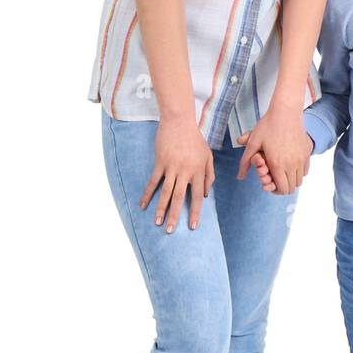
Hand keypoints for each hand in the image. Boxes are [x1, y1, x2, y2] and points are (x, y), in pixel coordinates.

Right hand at [139, 115, 213, 231]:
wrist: (179, 121)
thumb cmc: (195, 139)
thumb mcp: (208, 156)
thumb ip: (209, 175)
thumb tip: (207, 194)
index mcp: (198, 171)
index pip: (198, 196)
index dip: (195, 212)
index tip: (192, 226)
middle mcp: (185, 171)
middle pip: (180, 198)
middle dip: (174, 215)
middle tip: (170, 230)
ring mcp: (171, 167)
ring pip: (166, 192)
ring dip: (161, 209)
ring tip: (157, 223)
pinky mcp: (160, 162)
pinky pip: (153, 181)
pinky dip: (147, 194)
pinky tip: (143, 205)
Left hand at [237, 109, 311, 193]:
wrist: (286, 112)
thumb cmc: (268, 126)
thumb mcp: (253, 143)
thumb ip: (245, 162)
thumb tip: (239, 177)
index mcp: (278, 164)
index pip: (282, 189)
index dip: (275, 190)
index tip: (270, 184)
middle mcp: (292, 164)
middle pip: (292, 188)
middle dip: (283, 187)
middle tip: (275, 179)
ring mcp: (302, 159)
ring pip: (299, 180)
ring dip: (291, 180)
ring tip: (282, 172)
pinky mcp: (308, 153)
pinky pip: (305, 170)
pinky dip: (298, 172)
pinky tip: (290, 164)